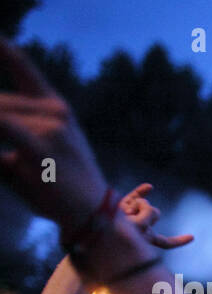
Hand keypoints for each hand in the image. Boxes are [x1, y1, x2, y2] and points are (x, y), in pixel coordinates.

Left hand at [0, 39, 107, 232]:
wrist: (94, 218)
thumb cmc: (57, 191)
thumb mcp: (29, 155)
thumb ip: (4, 135)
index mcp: (56, 109)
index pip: (23, 68)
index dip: (4, 49)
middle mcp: (56, 111)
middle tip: (1, 153)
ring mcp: (51, 126)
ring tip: (7, 159)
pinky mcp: (42, 146)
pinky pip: (3, 125)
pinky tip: (3, 141)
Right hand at [118, 183, 192, 248]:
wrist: (92, 221)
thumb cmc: (115, 229)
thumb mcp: (138, 226)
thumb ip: (149, 213)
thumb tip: (146, 202)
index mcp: (145, 240)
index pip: (166, 242)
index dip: (178, 241)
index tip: (192, 237)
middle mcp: (139, 228)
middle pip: (155, 213)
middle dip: (146, 211)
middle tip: (131, 217)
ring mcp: (130, 216)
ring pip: (144, 203)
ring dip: (135, 204)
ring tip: (121, 213)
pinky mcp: (121, 205)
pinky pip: (135, 196)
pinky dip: (141, 191)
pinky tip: (149, 187)